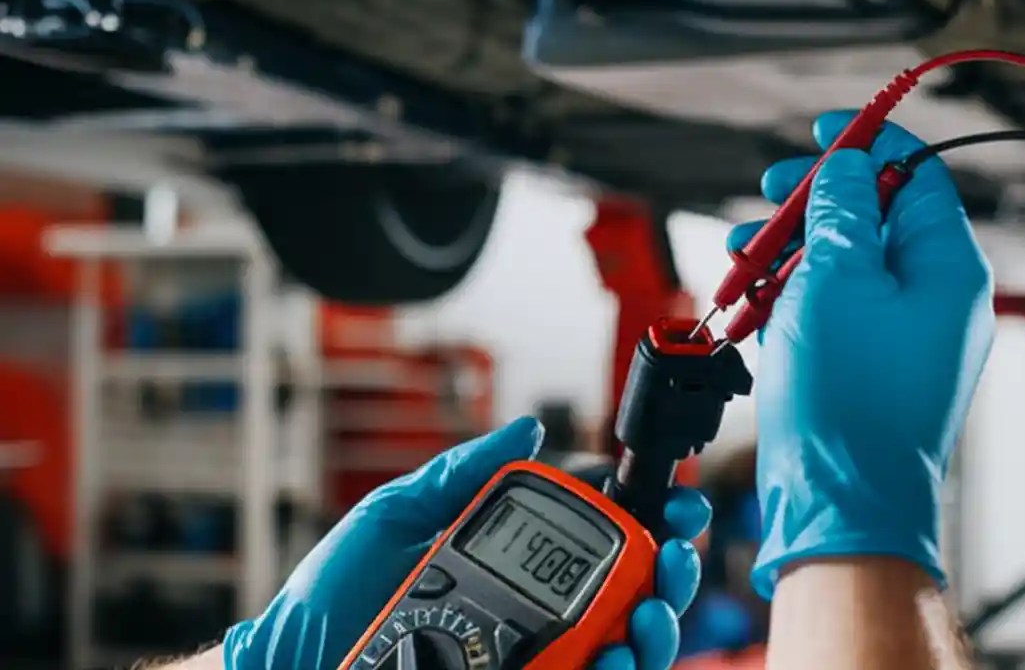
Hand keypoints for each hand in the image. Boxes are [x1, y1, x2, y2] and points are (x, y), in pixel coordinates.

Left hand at [222, 417, 710, 669]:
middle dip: (672, 575)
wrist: (294, 659)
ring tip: (649, 613)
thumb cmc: (336, 592)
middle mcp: (536, 613)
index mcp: (515, 561)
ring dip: (657, 630)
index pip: (600, 538)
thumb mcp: (402, 513)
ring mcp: (535, 658)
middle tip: (677, 557)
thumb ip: (467, 473)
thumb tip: (527, 429)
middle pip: (630, 596)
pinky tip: (614, 658)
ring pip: (624, 649)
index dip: (648, 518)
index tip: (675, 501)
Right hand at [729, 112, 994, 597]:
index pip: (916, 176)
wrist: (839, 503)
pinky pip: (835, 312)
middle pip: (875, 218)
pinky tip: (755, 300)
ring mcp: (905, 338)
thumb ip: (841, 211)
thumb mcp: (835, 279)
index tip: (824, 127)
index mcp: (947, 269)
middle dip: (813, 203)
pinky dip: (794, 299)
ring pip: (847, 266)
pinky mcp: (871, 369)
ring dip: (792, 252)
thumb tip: (846, 169)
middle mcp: (936, 301)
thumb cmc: (846, 402)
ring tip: (743, 255)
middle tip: (767, 194)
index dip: (868, 142)